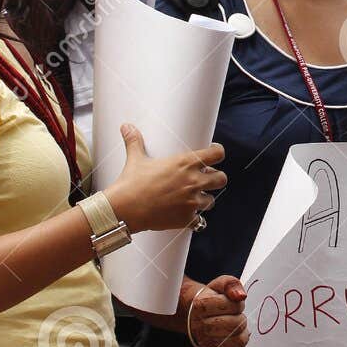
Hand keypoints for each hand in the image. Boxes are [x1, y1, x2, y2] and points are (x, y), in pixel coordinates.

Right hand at [106, 123, 226, 233]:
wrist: (124, 209)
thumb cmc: (131, 183)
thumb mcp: (136, 159)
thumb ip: (135, 142)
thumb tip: (127, 126)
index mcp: (185, 163)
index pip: (217, 154)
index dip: (218, 153)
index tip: (214, 153)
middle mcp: (193, 181)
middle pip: (221, 178)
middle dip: (215, 178)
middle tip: (205, 178)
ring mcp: (191, 201)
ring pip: (211, 200)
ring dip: (204, 199)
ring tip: (193, 198)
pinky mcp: (186, 218)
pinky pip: (199, 220)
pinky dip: (194, 218)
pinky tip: (185, 215)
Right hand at [184, 275, 248, 346]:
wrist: (195, 315)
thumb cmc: (211, 299)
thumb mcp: (220, 284)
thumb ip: (232, 284)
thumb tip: (240, 296)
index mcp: (202, 305)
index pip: (233, 306)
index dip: (238, 305)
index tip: (232, 304)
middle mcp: (201, 326)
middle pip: (236, 325)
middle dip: (240, 319)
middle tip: (235, 317)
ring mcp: (206, 343)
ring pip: (238, 341)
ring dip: (242, 333)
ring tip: (235, 328)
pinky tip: (234, 341)